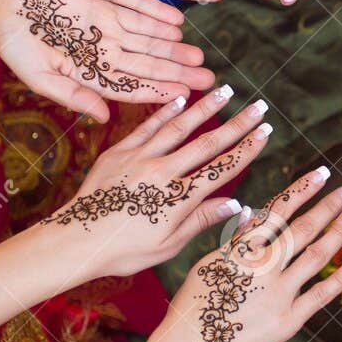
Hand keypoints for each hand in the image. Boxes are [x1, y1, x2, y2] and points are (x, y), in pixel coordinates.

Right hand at [0, 0, 214, 119]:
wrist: (3, 11)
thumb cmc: (16, 48)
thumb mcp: (39, 76)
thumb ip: (72, 96)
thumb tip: (103, 118)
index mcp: (92, 75)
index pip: (132, 88)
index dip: (157, 92)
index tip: (182, 97)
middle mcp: (106, 55)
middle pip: (149, 67)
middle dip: (177, 74)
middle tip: (208, 80)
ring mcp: (108, 31)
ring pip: (149, 42)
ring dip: (174, 50)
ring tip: (199, 57)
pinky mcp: (106, 6)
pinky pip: (138, 14)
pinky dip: (157, 20)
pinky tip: (178, 27)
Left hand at [37, 86, 271, 282]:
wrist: (75, 241)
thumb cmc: (124, 251)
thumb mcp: (168, 244)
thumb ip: (201, 220)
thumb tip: (237, 204)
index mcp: (178, 198)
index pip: (222, 169)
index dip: (247, 149)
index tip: (266, 132)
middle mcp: (162, 172)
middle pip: (208, 143)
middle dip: (237, 123)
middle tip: (259, 106)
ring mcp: (140, 159)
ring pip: (179, 127)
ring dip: (206, 108)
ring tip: (226, 90)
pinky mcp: (119, 152)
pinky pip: (147, 127)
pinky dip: (165, 112)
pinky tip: (181, 100)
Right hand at [145, 167, 341, 341]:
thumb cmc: (197, 301)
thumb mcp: (210, 261)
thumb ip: (236, 239)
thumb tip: (252, 211)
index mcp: (243, 249)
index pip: (279, 211)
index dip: (302, 190)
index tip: (322, 172)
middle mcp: (264, 266)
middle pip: (304, 229)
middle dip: (330, 205)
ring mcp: (279, 293)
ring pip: (317, 255)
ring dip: (339, 231)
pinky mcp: (289, 319)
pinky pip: (321, 295)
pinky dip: (341, 277)